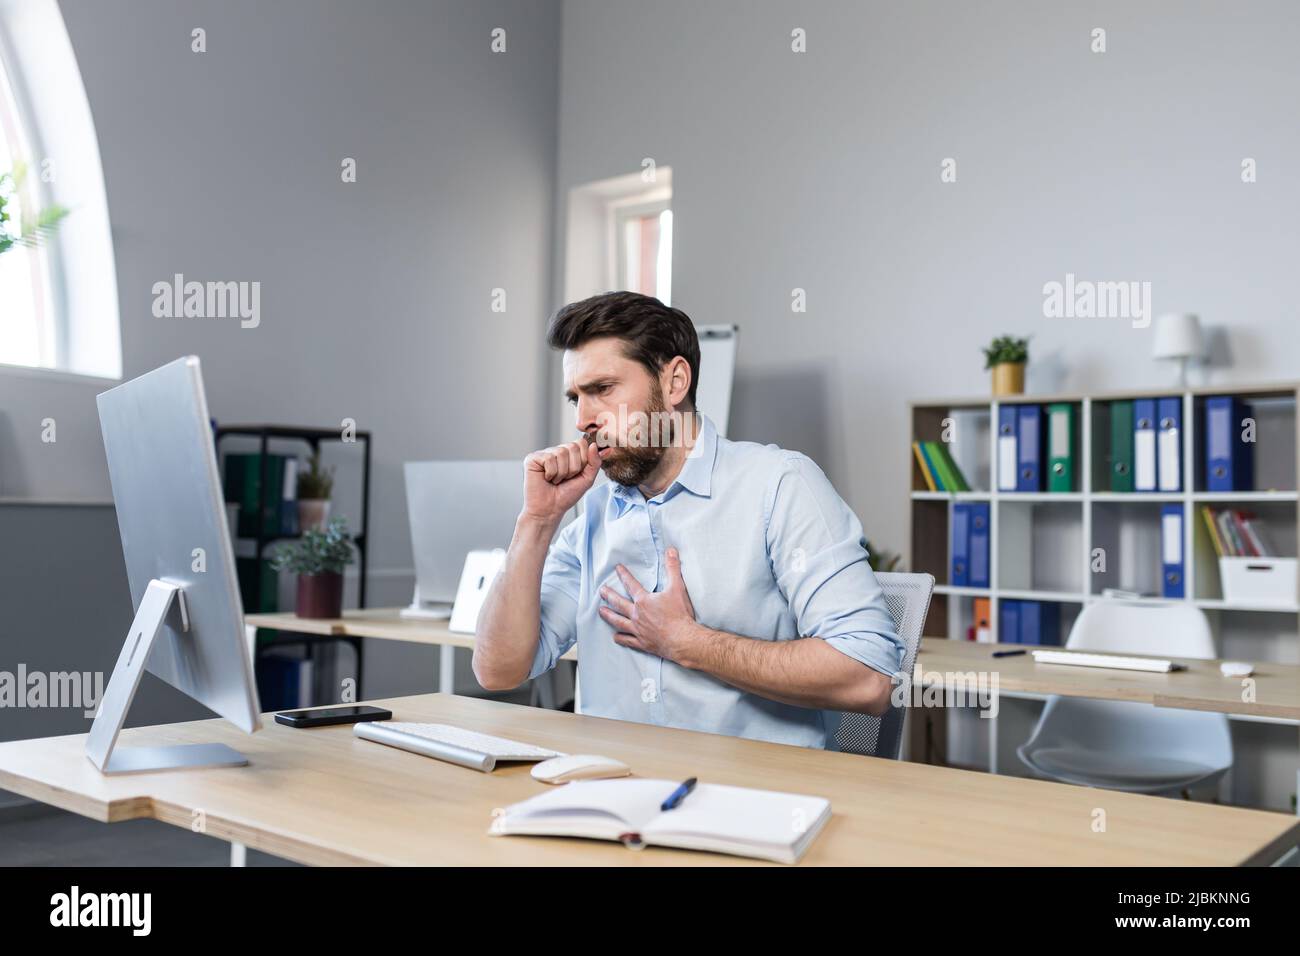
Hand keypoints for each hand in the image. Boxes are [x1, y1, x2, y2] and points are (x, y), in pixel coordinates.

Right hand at [521, 437, 600, 525]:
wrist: (550, 510)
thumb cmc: (566, 495)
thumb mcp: (587, 479)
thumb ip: (595, 462)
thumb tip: (593, 445)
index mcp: (569, 454)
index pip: (582, 443)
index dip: (583, 460)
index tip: (576, 474)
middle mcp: (557, 450)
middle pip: (573, 446)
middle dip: (573, 468)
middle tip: (565, 479)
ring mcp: (544, 453)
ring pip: (561, 452)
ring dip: (562, 472)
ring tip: (555, 480)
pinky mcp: (533, 458)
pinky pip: (549, 459)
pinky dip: (551, 473)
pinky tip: (546, 478)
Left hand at [598, 549, 706, 665]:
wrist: (682, 639)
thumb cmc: (680, 614)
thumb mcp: (678, 588)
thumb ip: (673, 568)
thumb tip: (671, 551)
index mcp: (644, 601)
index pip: (631, 584)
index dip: (624, 575)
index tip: (617, 569)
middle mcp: (637, 615)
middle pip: (619, 603)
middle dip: (609, 595)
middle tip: (601, 591)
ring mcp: (638, 630)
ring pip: (618, 621)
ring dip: (609, 616)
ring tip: (601, 611)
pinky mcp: (642, 643)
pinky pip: (627, 640)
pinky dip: (620, 638)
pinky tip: (615, 636)